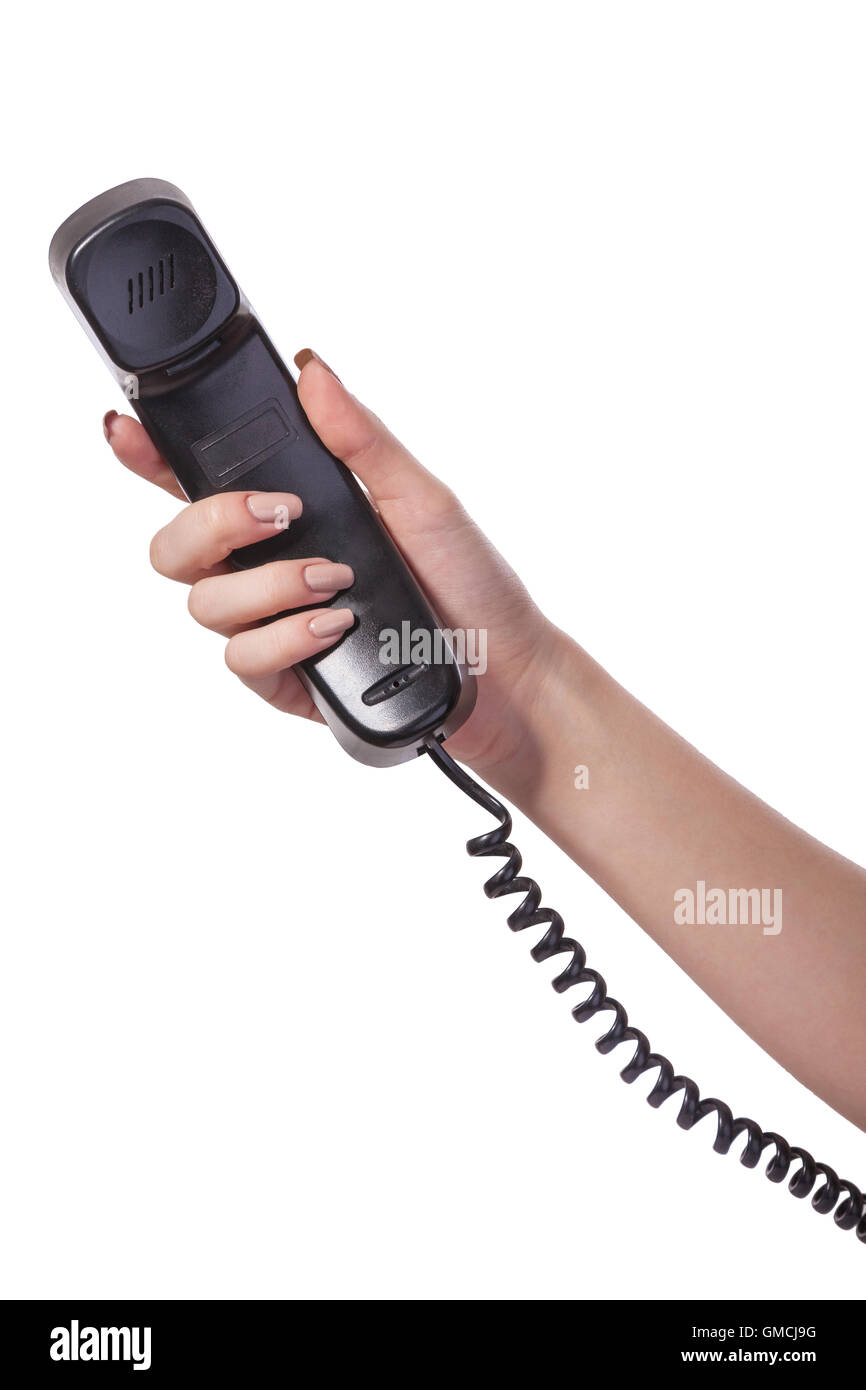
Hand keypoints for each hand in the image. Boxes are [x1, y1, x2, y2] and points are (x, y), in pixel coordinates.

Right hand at [103, 350, 556, 790]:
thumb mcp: (423, 498)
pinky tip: (334, 626)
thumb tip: (315, 373)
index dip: (149, 456)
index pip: (200, 481)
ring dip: (266, 585)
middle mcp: (271, 567)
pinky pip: (241, 660)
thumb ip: (363, 440)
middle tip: (279, 514)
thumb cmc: (470, 581)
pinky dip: (285, 637)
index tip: (124, 429)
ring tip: (334, 580)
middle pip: (176, 546)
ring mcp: (274, 625)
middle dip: (210, 523)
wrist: (505, 672)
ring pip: (204, 605)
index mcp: (295, 511)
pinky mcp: (286, 680)